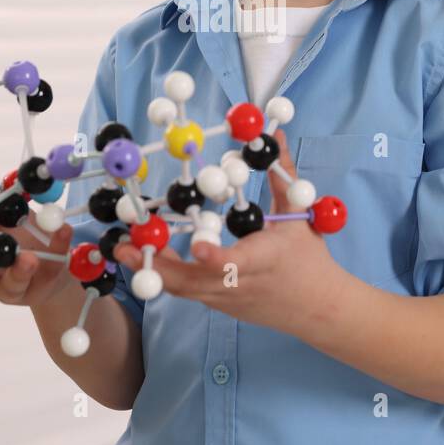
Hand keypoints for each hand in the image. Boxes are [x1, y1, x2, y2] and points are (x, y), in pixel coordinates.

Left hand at [113, 129, 346, 336]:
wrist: (320, 310)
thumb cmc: (310, 259)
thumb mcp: (299, 215)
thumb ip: (283, 174)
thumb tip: (274, 133)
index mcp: (264, 260)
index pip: (236, 262)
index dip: (214, 256)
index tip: (195, 245)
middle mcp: (241, 284)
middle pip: (193, 281)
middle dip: (156, 265)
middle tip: (125, 245)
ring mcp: (227, 299)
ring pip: (183, 290)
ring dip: (151, 270)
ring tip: (123, 248)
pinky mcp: (219, 306)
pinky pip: (187, 292)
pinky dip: (165, 276)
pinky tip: (145, 257)